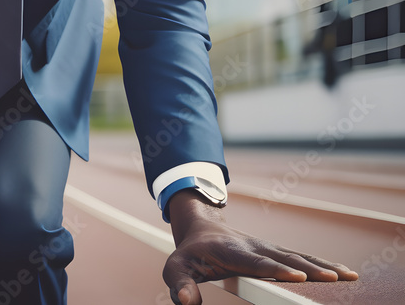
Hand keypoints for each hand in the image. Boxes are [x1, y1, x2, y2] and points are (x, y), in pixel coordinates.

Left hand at [162, 190, 357, 304]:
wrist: (201, 228)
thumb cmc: (190, 253)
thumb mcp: (175, 267)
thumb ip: (180, 284)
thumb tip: (187, 303)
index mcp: (233, 253)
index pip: (257, 262)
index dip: (277, 269)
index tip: (298, 275)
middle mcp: (256, 248)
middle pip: (286, 257)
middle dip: (310, 267)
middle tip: (335, 278)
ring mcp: (269, 248)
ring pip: (300, 255)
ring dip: (324, 266)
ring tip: (350, 276)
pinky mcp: (277, 252)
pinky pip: (303, 257)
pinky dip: (324, 265)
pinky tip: (345, 274)